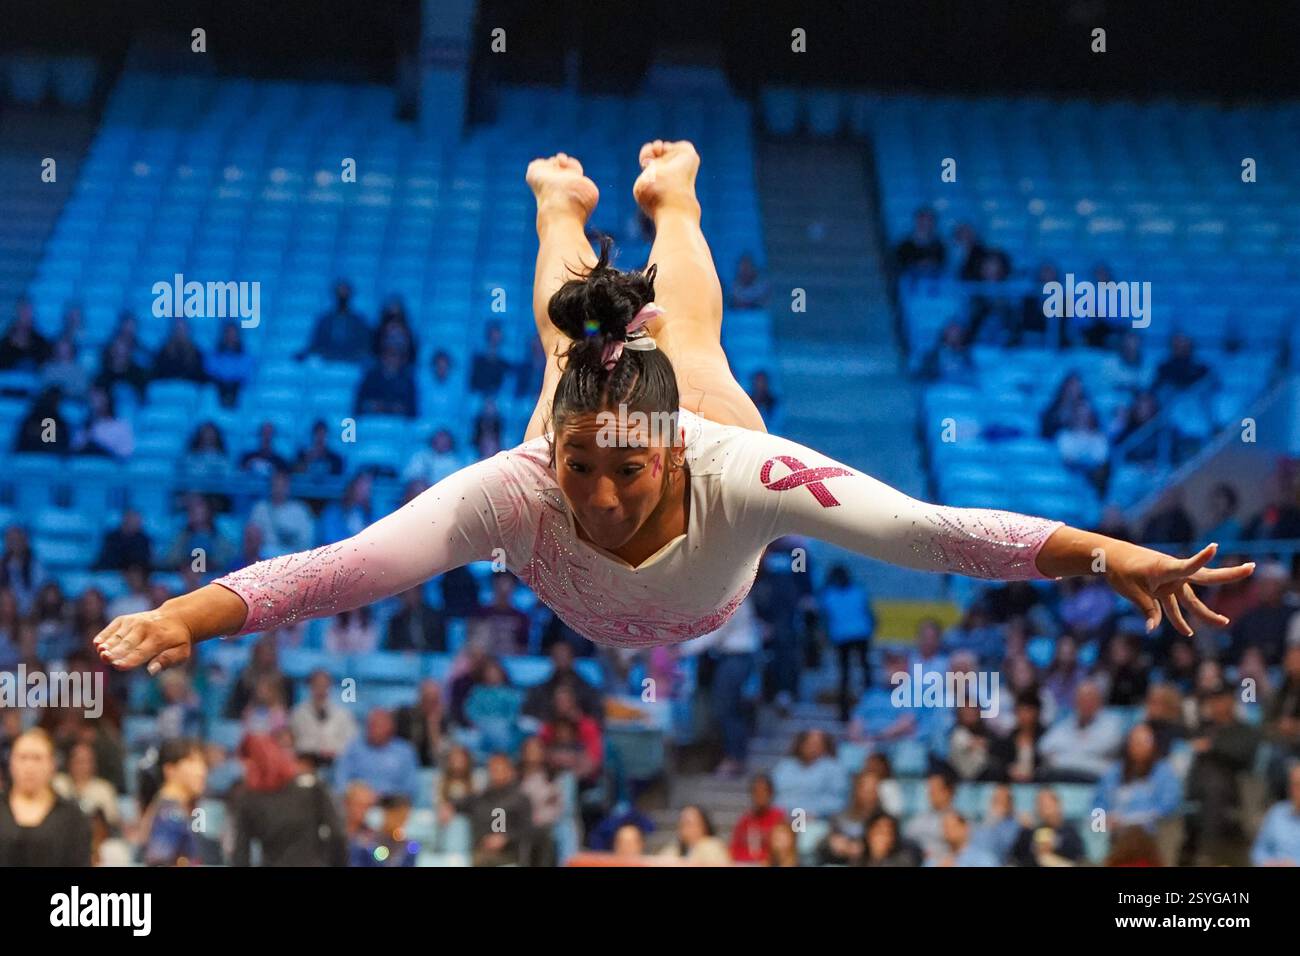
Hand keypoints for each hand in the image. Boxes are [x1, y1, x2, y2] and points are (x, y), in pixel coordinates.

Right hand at [92, 610, 195, 674]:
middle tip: (105, 659)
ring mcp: (133, 622)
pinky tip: (97, 643)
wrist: (176, 617)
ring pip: (117, 637)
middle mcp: (144, 628)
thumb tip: (152, 670)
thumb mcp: (182, 652)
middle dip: (116, 652)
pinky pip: (111, 629)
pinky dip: (104, 635)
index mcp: (159, 639)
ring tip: (100, 652)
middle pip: (127, 644)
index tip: (119, 666)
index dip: (129, 660)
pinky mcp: (124, 620)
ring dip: (107, 645)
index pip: (141, 652)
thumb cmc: (177, 641)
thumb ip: (168, 660)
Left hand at [1102, 542, 1253, 636]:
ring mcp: (1170, 582)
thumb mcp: (1131, 590)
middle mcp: (1173, 574)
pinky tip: (1186, 631)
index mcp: (1166, 568)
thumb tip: (1153, 629)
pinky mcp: (1163, 588)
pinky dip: (1176, 619)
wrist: (1111, 558)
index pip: (1187, 565)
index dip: (1201, 557)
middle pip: (1205, 578)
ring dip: (1203, 614)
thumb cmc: (1120, 570)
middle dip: (1229, 576)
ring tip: (1223, 623)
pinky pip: (1173, 606)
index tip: (1215, 546)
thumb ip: (1146, 608)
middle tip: (1252, 568)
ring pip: (1190, 600)